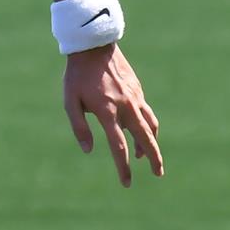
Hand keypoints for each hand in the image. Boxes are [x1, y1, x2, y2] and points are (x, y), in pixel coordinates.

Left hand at [65, 44, 161, 186]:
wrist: (94, 46)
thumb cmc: (77, 76)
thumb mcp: (70, 101)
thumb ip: (79, 127)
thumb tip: (89, 151)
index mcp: (107, 111)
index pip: (119, 146)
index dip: (123, 167)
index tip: (126, 183)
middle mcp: (125, 106)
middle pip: (145, 137)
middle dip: (153, 158)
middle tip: (158, 174)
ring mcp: (134, 97)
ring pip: (150, 125)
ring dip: (151, 143)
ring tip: (146, 157)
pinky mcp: (138, 90)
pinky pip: (146, 112)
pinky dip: (146, 126)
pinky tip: (138, 131)